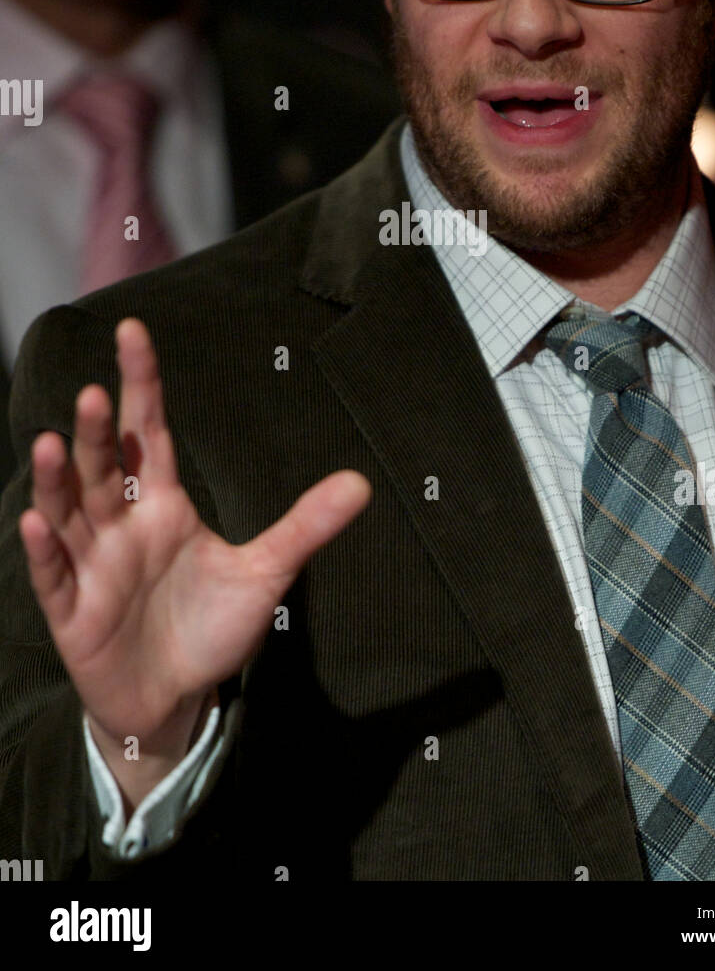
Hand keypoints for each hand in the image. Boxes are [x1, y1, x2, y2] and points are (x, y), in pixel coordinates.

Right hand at [19, 318, 369, 766]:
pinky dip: (44, 551)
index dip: (140, 382)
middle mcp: (121, 525)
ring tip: (53, 441)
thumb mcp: (266, 574)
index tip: (132, 330)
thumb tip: (363, 482)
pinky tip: (35, 523)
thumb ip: (306, 527)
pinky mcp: (75, 613)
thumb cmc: (212, 629)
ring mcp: (93, 566)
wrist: (176, 700)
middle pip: (104, 466)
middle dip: (97, 431)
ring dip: (59, 479)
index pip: (147, 432)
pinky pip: (55, 576)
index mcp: (163, 505)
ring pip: (69, 512)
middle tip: (93, 392)